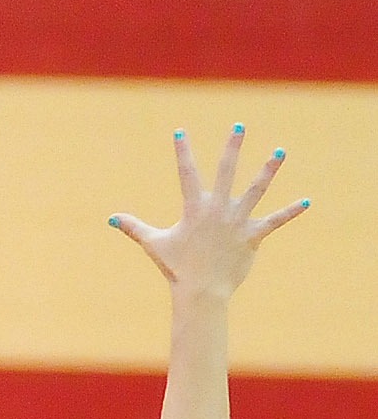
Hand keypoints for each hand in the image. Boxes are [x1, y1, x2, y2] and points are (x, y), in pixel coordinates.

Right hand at [109, 126, 308, 301]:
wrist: (201, 292)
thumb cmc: (176, 268)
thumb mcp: (154, 244)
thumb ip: (134, 228)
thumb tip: (111, 219)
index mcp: (194, 209)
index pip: (187, 174)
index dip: (182, 152)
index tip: (181, 132)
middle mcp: (217, 209)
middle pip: (226, 172)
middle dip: (232, 148)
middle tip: (239, 126)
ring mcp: (237, 221)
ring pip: (256, 189)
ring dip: (269, 169)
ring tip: (280, 151)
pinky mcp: (252, 236)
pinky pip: (275, 221)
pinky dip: (291, 212)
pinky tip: (306, 202)